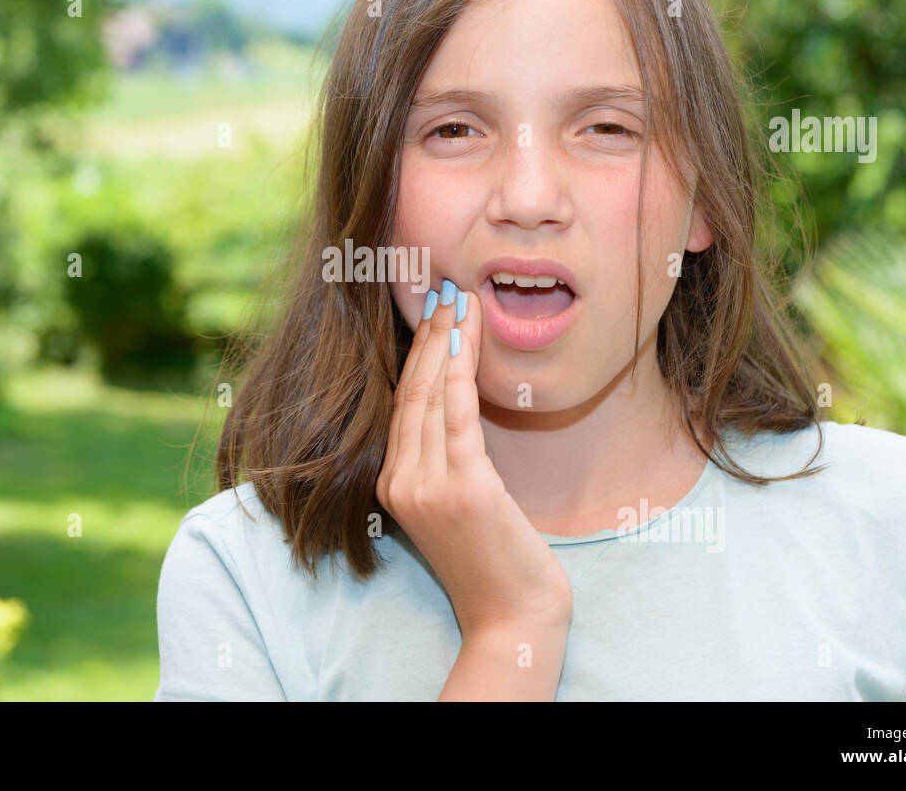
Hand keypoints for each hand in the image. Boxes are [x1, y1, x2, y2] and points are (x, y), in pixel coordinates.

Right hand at [376, 280, 573, 638]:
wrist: (512, 617)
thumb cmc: (497, 561)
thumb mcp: (463, 503)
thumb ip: (451, 459)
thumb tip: (463, 403)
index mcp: (393, 484)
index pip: (405, 404)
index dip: (420, 354)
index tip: (438, 313)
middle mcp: (399, 482)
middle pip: (413, 392)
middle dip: (432, 335)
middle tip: (449, 290)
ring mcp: (425, 486)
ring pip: (432, 396)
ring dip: (448, 341)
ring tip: (462, 300)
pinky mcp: (461, 488)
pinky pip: (458, 414)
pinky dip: (462, 371)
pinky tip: (468, 337)